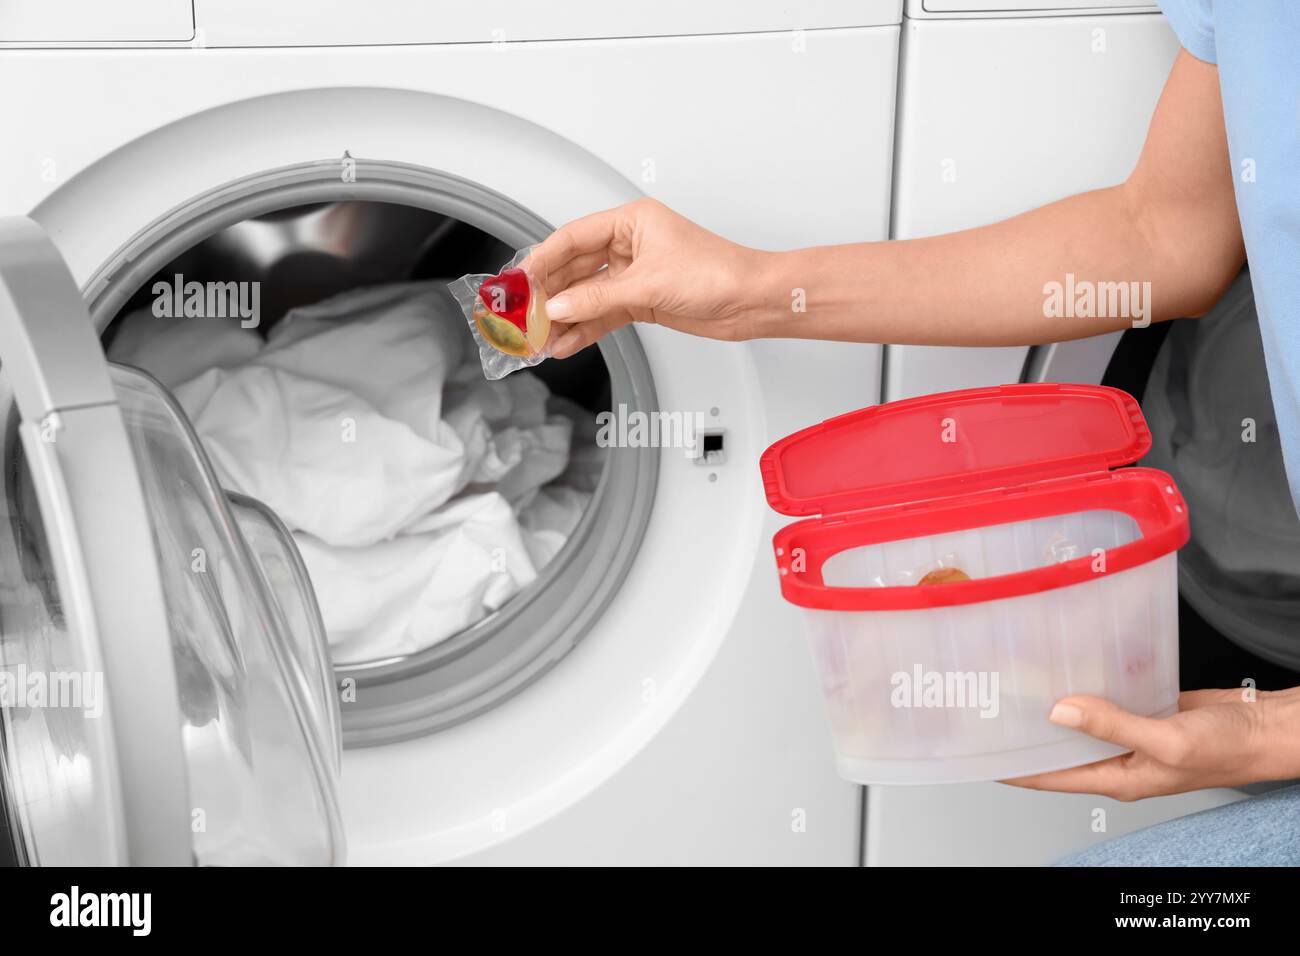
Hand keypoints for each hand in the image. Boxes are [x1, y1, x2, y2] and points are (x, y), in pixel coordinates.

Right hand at [522, 198, 767, 358]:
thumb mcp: (649, 284)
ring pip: (587, 295)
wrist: (751, 300)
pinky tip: (566, 343)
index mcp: (632, 222)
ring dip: (564, 317)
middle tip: (523, 315)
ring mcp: (634, 274)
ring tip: (540, 338)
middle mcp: (630, 245)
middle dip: (549, 293)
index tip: (519, 280)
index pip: (573, 237)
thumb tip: (558, 307)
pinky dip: (585, 329)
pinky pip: (603, 314)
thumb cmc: (718, 272)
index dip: (542, 259)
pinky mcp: (642, 301)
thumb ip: (598, 297)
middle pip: (575, 268)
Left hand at [1004, 687, 1299, 800]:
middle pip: (1060, 748)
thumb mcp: (1168, 741)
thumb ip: (1113, 726)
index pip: (1049, 778)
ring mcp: (1131, 735)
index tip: (979, 751)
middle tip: (994, 704)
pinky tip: (1071, 664)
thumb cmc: (1230, 749)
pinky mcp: (1144, 710)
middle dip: (1028, 731)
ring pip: (1081, 720)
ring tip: (1020, 680)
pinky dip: (1088, 684)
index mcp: (1118, 778)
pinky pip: (1106, 699)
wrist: (1268, 728)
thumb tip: (1060, 713)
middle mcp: (1118, 760)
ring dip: (1056, 703)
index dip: (1013, 768)